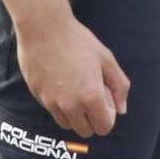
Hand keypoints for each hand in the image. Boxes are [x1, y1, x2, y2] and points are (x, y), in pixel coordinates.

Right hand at [16, 15, 129, 138]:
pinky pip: (52, 110)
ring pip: (67, 124)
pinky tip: (60, 82)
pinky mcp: (38, 96)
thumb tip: (121, 108)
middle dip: (92, 118)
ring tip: (74, 89)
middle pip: (85, 131)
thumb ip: (119, 86)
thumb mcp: (106, 58)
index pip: (104, 127)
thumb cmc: (77, 40)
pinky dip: (59, 104)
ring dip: (74, 114)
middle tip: (90, 94)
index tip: (104, 98)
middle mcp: (70, 105)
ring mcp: (51, 102)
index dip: (108, 115)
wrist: (43, 28)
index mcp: (91, 97)